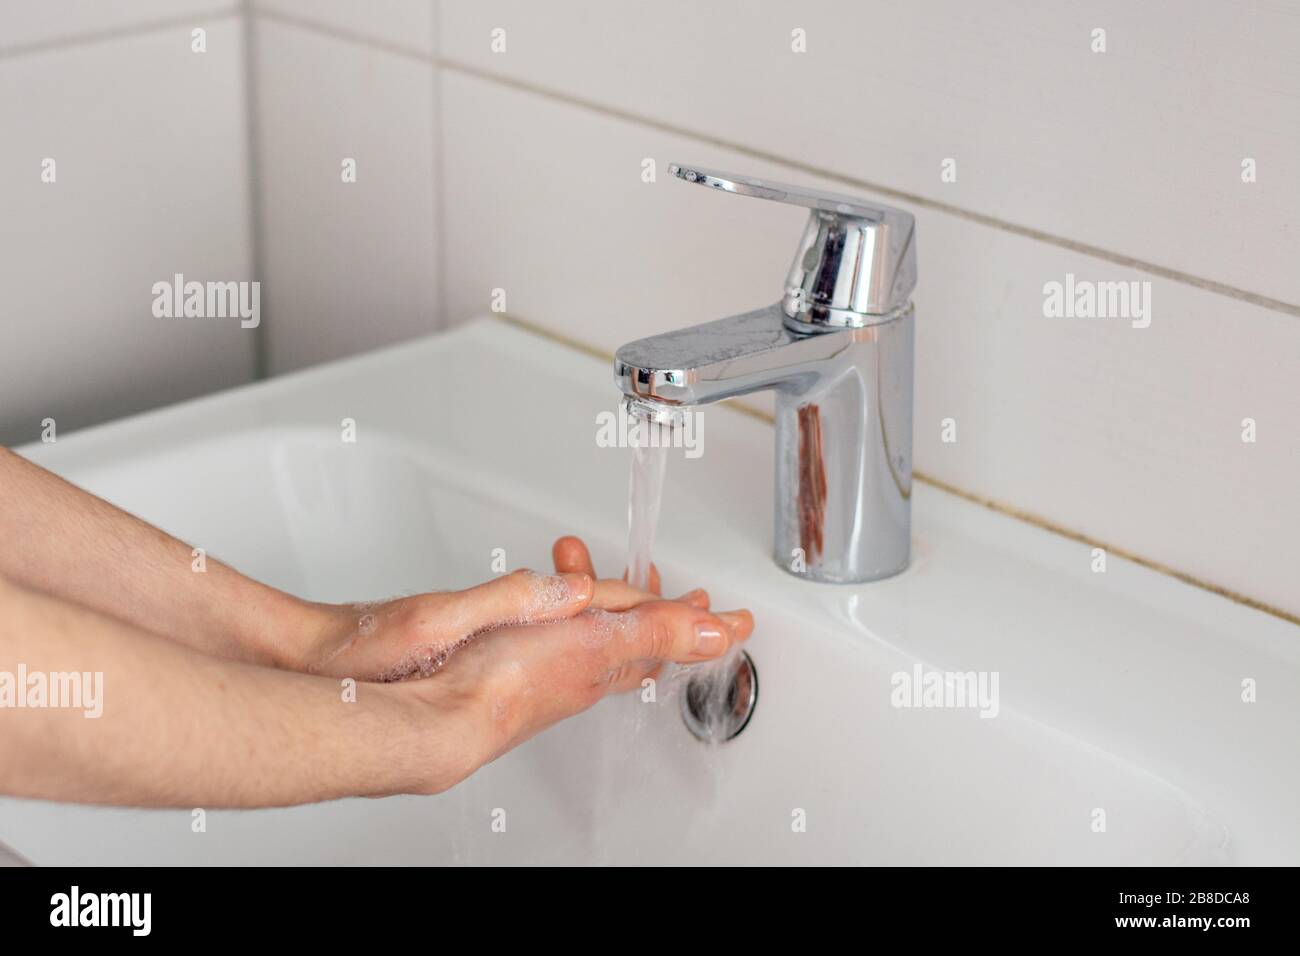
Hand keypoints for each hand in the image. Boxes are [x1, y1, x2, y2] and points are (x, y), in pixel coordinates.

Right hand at [300, 536, 752, 792]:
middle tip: (654, 575)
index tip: (732, 618)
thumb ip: (660, 628)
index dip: (699, 621)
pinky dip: (554, 601)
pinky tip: (540, 597)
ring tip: (571, 554)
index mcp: (608, 660)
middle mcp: (581, 667)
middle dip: (638, 592)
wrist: (440, 713)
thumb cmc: (507, 682)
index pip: (668, 637)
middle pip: (627, 627)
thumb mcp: (599, 638)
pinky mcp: (507, 661)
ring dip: (586, 584)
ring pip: (582, 622)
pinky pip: (548, 627)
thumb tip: (722, 633)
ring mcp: (544, 665)